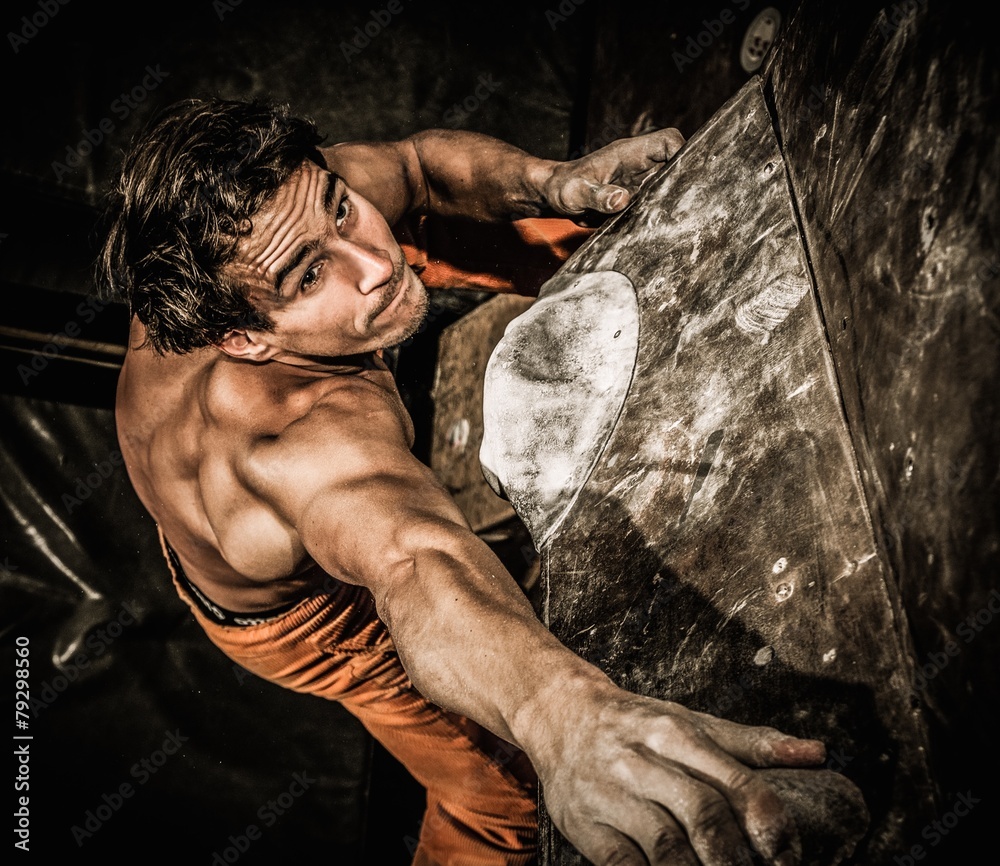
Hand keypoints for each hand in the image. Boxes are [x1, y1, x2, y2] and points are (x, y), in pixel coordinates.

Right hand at [530, 682, 826, 865]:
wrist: (559, 714)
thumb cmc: (636, 724)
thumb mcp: (690, 721)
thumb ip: (752, 743)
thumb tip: (818, 754)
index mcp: (674, 731)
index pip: (732, 776)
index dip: (767, 820)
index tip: (787, 852)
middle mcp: (643, 759)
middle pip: (701, 812)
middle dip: (736, 858)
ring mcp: (611, 794)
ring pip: (664, 845)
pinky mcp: (585, 826)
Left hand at [542, 127, 685, 224]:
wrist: (553, 196)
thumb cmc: (562, 188)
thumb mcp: (577, 193)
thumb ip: (598, 197)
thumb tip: (622, 200)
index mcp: (629, 153)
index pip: (668, 141)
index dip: (683, 154)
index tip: (684, 178)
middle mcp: (639, 164)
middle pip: (676, 163)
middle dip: (683, 182)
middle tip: (681, 205)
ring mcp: (639, 180)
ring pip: (669, 183)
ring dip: (672, 199)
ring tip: (672, 217)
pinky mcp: (636, 197)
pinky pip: (657, 200)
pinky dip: (660, 210)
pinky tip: (658, 224)